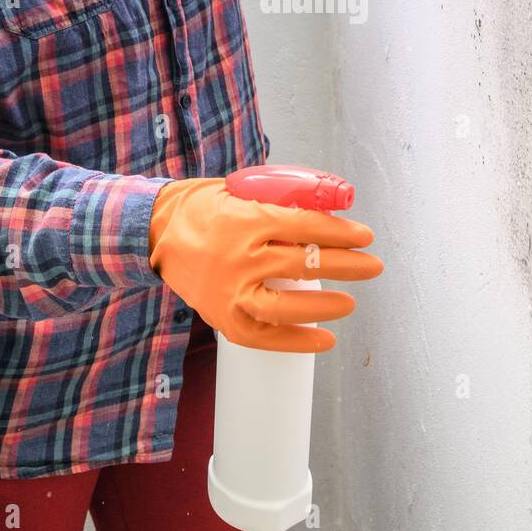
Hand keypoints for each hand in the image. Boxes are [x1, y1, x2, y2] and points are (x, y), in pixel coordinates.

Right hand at [148, 177, 382, 351]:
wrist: (159, 233)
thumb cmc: (209, 208)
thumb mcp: (246, 189)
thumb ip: (288, 198)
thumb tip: (337, 206)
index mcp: (248, 219)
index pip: (307, 227)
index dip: (342, 233)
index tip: (365, 237)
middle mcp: (239, 257)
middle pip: (305, 264)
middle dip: (346, 265)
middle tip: (372, 266)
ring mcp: (229, 291)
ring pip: (286, 306)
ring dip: (324, 305)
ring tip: (350, 303)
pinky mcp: (222, 317)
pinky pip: (264, 336)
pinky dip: (296, 341)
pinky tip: (324, 338)